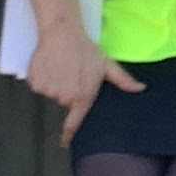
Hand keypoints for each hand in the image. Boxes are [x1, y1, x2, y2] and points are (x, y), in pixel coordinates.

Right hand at [23, 18, 144, 144]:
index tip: (65, 142)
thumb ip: (123, 80)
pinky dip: (42, 77)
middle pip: (65, 100)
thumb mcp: (106, 64)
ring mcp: (48, 90)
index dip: (69, 133)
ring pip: (51, 92)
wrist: (61, 32)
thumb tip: (141, 89)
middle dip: (69, 90)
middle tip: (73, 72)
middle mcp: (64, 97)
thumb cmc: (86, 49)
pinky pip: (39, 85)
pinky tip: (50, 64)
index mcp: (82, 96)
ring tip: (62, 66)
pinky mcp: (35, 82)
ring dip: (55, 82)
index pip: (75, 121)